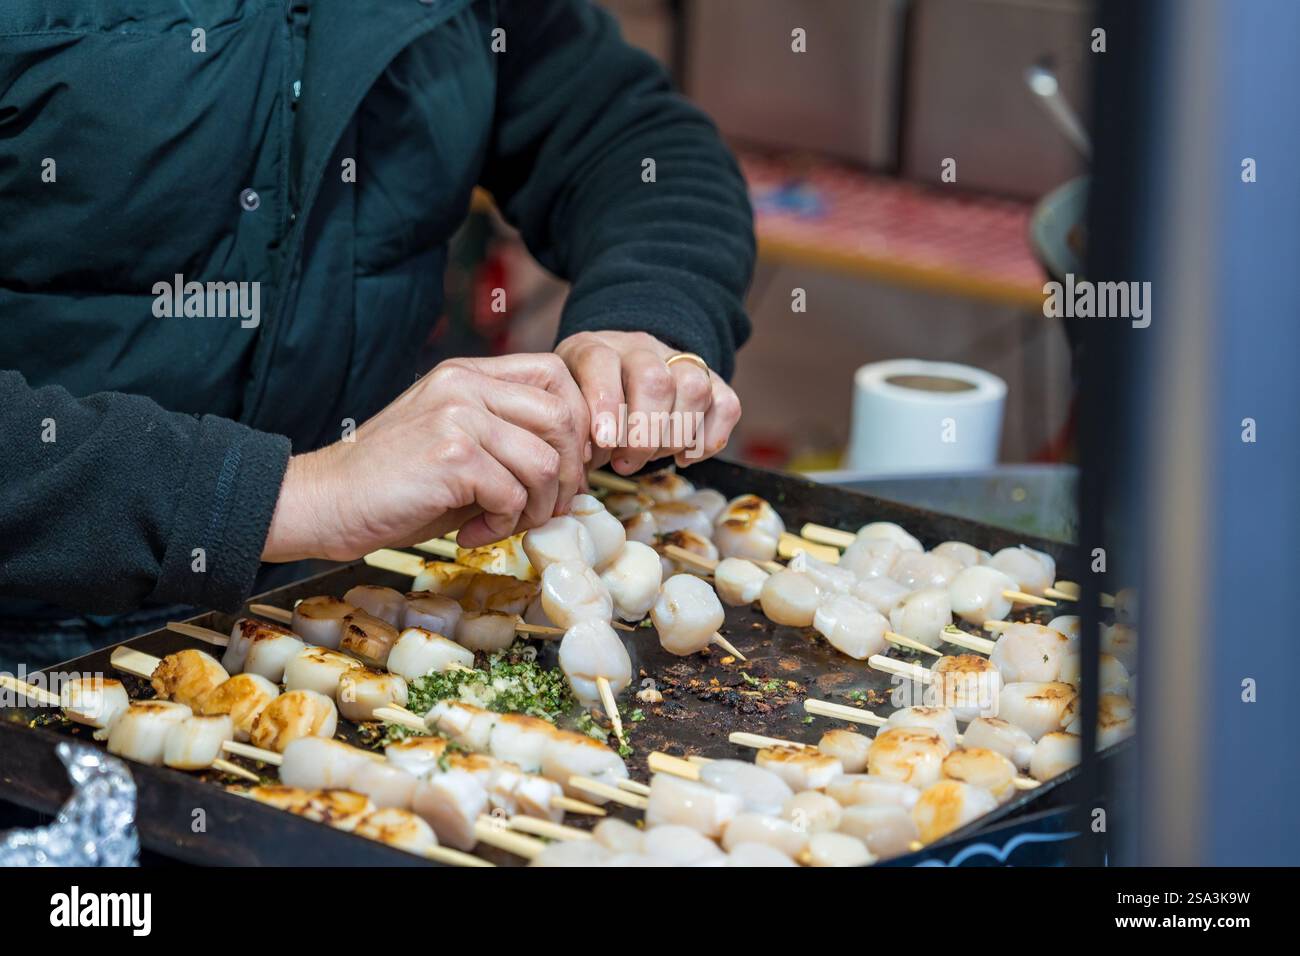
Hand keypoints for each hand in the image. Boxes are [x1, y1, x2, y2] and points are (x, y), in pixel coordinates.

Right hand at [262, 353, 589, 560]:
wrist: (323, 502)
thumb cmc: (391, 485)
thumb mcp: (456, 446)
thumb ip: (507, 443)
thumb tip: (573, 470)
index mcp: (468, 376)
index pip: (555, 377)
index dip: (576, 425)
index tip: (565, 469)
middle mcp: (465, 385)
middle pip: (563, 418)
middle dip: (567, 474)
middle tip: (543, 508)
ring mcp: (458, 416)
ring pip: (544, 461)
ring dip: (535, 506)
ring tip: (502, 524)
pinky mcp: (452, 455)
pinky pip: (513, 493)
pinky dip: (502, 523)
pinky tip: (471, 533)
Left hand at [554, 330, 741, 473]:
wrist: (616, 375)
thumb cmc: (583, 404)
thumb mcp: (566, 408)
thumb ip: (573, 431)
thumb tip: (586, 464)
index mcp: (594, 348)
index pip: (601, 363)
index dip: (605, 404)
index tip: (604, 443)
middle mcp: (639, 348)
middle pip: (655, 379)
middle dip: (644, 432)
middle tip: (626, 463)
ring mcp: (678, 361)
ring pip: (694, 387)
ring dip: (675, 436)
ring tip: (653, 458)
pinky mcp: (711, 380)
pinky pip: (727, 404)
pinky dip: (709, 439)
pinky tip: (684, 457)